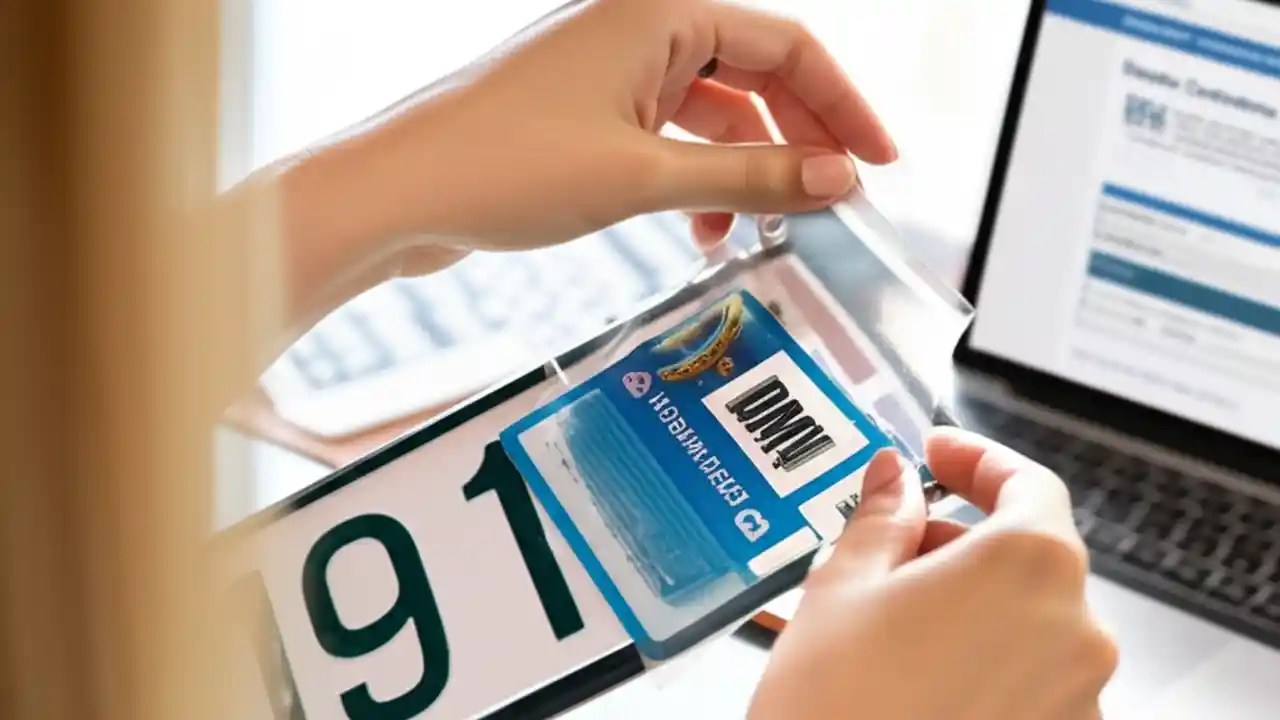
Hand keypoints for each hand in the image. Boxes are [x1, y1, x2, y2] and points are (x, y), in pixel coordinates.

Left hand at [273, 0, 895, 331]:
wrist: (398, 195)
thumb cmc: (502, 166)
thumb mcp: (646, 178)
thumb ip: (753, 176)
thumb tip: (839, 178)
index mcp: (659, 11)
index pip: (786, 46)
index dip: (844, 105)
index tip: (881, 161)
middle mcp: (636, 27)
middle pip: (753, 75)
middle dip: (798, 140)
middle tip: (838, 198)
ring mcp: (608, 71)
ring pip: (710, 113)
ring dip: (743, 170)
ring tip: (759, 229)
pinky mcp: (585, 113)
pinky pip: (666, 138)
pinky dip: (695, 180)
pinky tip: (700, 230)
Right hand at [748, 428, 1117, 719]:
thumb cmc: (837, 710)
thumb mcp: (841, 588)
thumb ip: (880, 517)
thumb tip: (893, 478)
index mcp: (1028, 565)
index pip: (1027, 483)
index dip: (977, 459)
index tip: (939, 453)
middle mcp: (1074, 628)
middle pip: (1028, 551)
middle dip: (959, 537)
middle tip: (889, 543)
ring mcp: (1076, 694)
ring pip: (1027, 615)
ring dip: (968, 598)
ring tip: (886, 615)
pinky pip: (1028, 673)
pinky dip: (981, 653)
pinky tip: (913, 666)